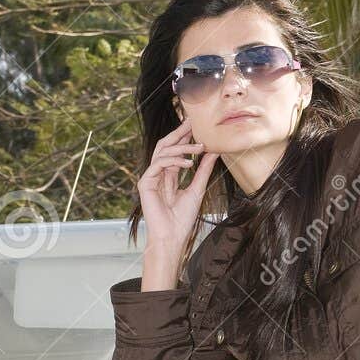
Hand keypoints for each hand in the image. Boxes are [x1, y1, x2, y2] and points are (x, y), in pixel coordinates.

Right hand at [136, 115, 219, 259]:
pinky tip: (189, 163)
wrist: (172, 237)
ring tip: (199, 148)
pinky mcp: (145, 184)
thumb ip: (203, 170)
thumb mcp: (197, 189)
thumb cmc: (182, 219)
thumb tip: (214, 152)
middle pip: (166, 146)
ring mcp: (150, 178)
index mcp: (168, 175)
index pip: (175, 150)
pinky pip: (158, 164)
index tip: (197, 126)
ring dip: (182, 147)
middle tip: (192, 122)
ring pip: (162, 152)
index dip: (184, 137)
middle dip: (179, 133)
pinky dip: (174, 160)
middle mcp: (158, 174)